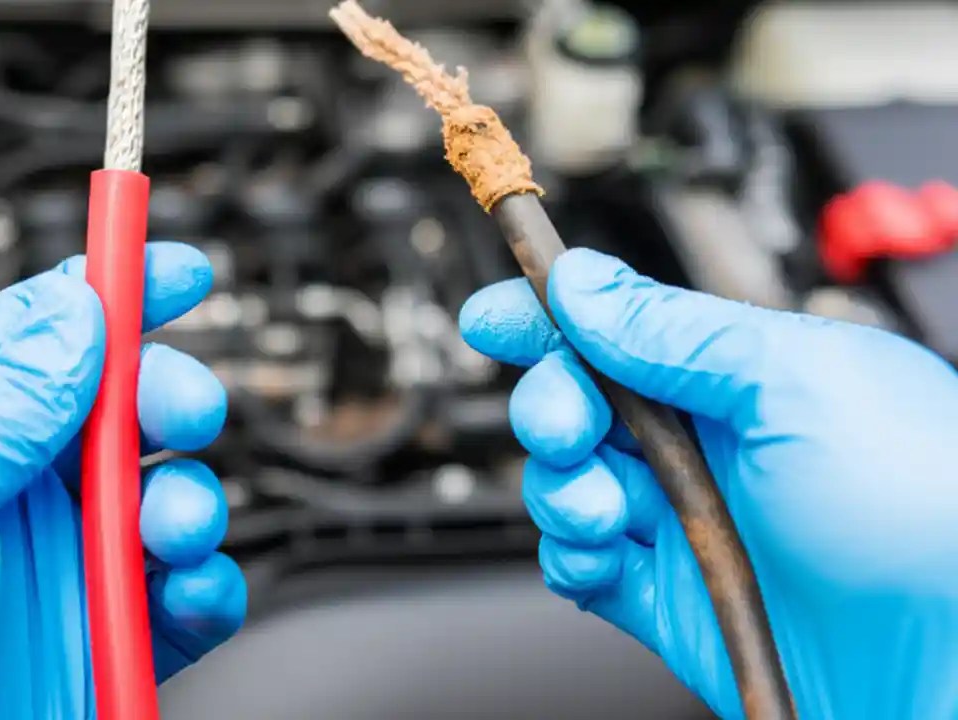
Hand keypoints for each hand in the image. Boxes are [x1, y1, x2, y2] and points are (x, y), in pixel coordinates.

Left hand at [0, 244, 246, 717]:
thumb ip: (7, 398)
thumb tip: (77, 311)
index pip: (47, 337)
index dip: (115, 291)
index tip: (176, 268)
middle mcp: (11, 501)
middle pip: (125, 416)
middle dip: (170, 398)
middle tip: (182, 409)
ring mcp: (59, 577)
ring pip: (166, 505)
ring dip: (192, 501)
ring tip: (169, 528)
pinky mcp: (99, 651)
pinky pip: (182, 605)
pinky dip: (208, 591)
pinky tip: (189, 592)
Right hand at [460, 248, 957, 719]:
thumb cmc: (930, 517)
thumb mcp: (800, 385)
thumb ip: (677, 330)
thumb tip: (586, 284)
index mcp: (747, 379)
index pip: (624, 330)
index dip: (551, 318)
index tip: (493, 315)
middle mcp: (712, 448)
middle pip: (581, 405)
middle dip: (553, 405)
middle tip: (566, 421)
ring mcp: (688, 524)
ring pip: (569, 484)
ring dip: (559, 487)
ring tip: (600, 503)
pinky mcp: (667, 599)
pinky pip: (580, 565)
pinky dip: (568, 555)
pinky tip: (597, 553)